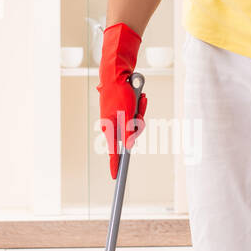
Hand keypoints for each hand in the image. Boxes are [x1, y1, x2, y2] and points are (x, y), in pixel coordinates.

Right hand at [96, 22, 147, 179]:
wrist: (116, 73)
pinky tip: (139, 96)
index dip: (115, 165)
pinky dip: (139, 106)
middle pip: (131, 135)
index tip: (115, 177)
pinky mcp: (122, 110)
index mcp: (110, 128)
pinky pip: (135, 114)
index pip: (113, 151)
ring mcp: (117, 118)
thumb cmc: (120, 92)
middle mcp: (112, 125)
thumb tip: (129, 147)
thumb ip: (129, 132)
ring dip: (140, 112)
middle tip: (139, 108)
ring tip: (138, 98)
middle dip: (139, 124)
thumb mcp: (128, 114)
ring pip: (135, 124)